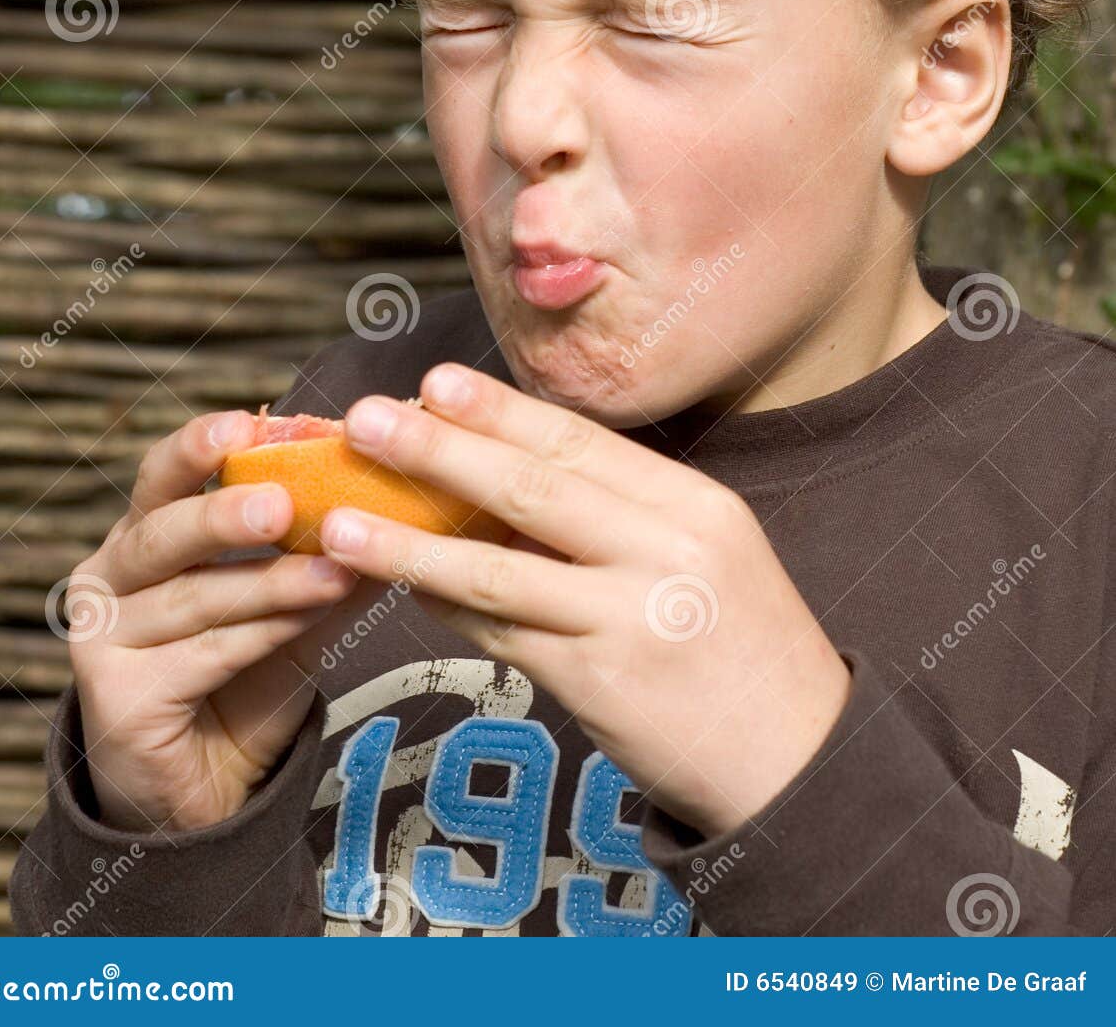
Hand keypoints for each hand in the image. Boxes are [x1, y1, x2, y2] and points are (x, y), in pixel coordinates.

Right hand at [68, 409, 364, 832]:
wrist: (201, 786)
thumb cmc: (240, 675)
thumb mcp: (287, 603)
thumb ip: (321, 551)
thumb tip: (393, 495)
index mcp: (140, 535)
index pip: (159, 475)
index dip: (198, 445)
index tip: (248, 421)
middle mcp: (108, 576)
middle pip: (163, 531)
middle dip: (226, 513)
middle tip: (283, 502)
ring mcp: (101, 639)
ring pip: (196, 597)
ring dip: (271, 583)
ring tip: (335, 570)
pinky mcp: (117, 697)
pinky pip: (201, 655)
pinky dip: (261, 635)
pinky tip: (307, 620)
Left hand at [320, 365, 851, 837]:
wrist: (799, 757)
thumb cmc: (742, 644)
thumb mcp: (705, 552)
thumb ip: (621, 514)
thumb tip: (506, 470)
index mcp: (692, 504)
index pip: (581, 444)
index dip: (501, 411)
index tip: (437, 380)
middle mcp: (664, 551)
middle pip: (533, 489)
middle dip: (441, 449)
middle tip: (368, 418)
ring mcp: (630, 619)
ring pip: (498, 569)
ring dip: (409, 542)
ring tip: (338, 520)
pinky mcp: (599, 684)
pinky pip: (502, 636)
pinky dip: (444, 608)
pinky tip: (396, 586)